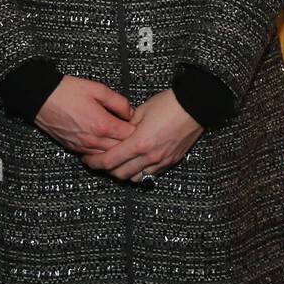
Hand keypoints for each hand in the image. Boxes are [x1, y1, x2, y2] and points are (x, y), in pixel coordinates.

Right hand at [35, 75, 134, 154]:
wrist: (41, 98)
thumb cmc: (67, 91)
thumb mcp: (98, 88)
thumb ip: (118, 101)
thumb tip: (130, 112)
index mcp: (102, 124)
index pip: (129, 136)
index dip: (138, 131)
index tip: (142, 126)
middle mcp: (93, 139)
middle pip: (120, 150)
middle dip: (130, 144)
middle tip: (136, 136)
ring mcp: (83, 146)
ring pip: (107, 156)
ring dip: (116, 151)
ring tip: (123, 143)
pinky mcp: (74, 148)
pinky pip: (93, 156)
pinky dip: (102, 153)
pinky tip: (106, 146)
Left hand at [81, 90, 202, 181]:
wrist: (195, 106)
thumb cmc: (169, 104)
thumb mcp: (142, 110)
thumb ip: (126, 125)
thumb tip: (117, 132)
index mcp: (139, 142)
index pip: (110, 161)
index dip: (95, 162)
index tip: (88, 159)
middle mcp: (149, 156)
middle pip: (120, 174)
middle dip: (106, 170)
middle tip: (98, 162)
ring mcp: (161, 161)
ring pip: (135, 178)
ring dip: (122, 174)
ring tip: (116, 164)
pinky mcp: (170, 162)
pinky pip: (149, 175)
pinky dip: (139, 173)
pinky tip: (134, 164)